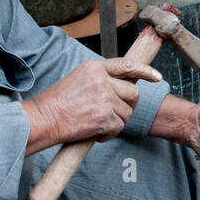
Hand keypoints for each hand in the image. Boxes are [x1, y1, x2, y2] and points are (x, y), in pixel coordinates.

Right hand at [22, 57, 161, 154]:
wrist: (43, 119)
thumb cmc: (56, 103)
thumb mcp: (78, 79)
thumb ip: (100, 79)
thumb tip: (121, 88)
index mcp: (95, 67)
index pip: (127, 65)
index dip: (145, 72)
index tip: (156, 77)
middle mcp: (102, 80)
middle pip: (133, 93)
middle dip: (129, 105)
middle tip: (116, 114)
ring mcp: (105, 98)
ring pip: (127, 112)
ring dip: (117, 122)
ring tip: (98, 123)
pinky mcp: (105, 117)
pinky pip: (119, 127)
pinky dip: (109, 134)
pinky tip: (96, 133)